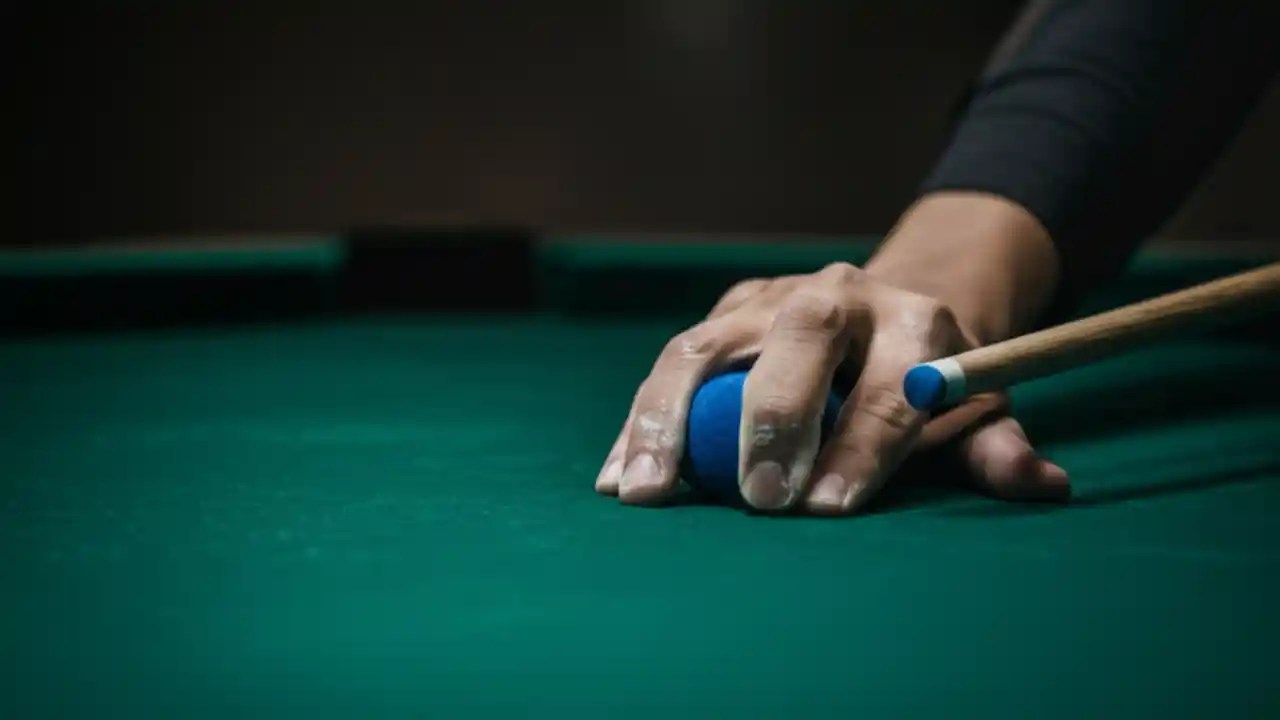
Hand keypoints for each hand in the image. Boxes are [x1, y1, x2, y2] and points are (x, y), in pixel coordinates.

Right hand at [595, 192, 1071, 513]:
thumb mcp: (973, 412)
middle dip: (776, 418)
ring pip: (707, 347)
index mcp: (915, 321)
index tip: (829, 511)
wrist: (879, 311)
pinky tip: (615, 479)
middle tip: (760, 500)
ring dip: (667, 421)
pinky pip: (668, 365)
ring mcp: (768, 298)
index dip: (863, 447)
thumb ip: (995, 449)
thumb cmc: (925, 384)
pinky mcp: (721, 313)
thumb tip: (1045, 486)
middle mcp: (838, 295)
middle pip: (802, 338)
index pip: (892, 384)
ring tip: (642, 495)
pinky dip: (636, 425)